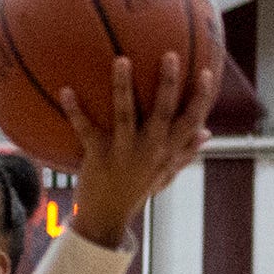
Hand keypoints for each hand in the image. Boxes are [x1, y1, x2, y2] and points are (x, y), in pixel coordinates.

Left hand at [67, 53, 214, 247]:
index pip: (191, 122)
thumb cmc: (137, 191)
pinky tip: (66, 90)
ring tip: (120, 59)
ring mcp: (123, 153)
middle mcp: (149, 150)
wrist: (106, 219)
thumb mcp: (166, 175)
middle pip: (162, 112)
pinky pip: (85, 129)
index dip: (201, 98)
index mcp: (166, 152)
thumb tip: (208, 132)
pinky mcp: (97, 157)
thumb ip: (185, 153)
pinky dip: (74, 111)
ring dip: (122, 87)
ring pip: (125, 115)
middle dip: (168, 84)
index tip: (206, 72)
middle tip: (170, 55)